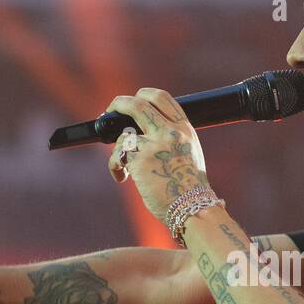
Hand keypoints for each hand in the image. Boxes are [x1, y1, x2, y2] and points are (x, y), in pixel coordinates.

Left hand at [104, 88, 210, 221]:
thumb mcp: (188, 153)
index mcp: (184, 128)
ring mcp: (156, 144)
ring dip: (117, 148)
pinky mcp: (142, 160)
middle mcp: (171, 132)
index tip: (132, 102)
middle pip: (138, 103)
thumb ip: (171, 138)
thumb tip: (141, 133)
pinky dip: (115, 166)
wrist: (194, 208)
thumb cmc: (189, 188)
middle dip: (119, 104)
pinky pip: (119, 155)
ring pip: (124, 132)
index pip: (162, 98)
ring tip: (121, 164)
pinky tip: (122, 177)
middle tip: (109, 112)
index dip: (143, 95)